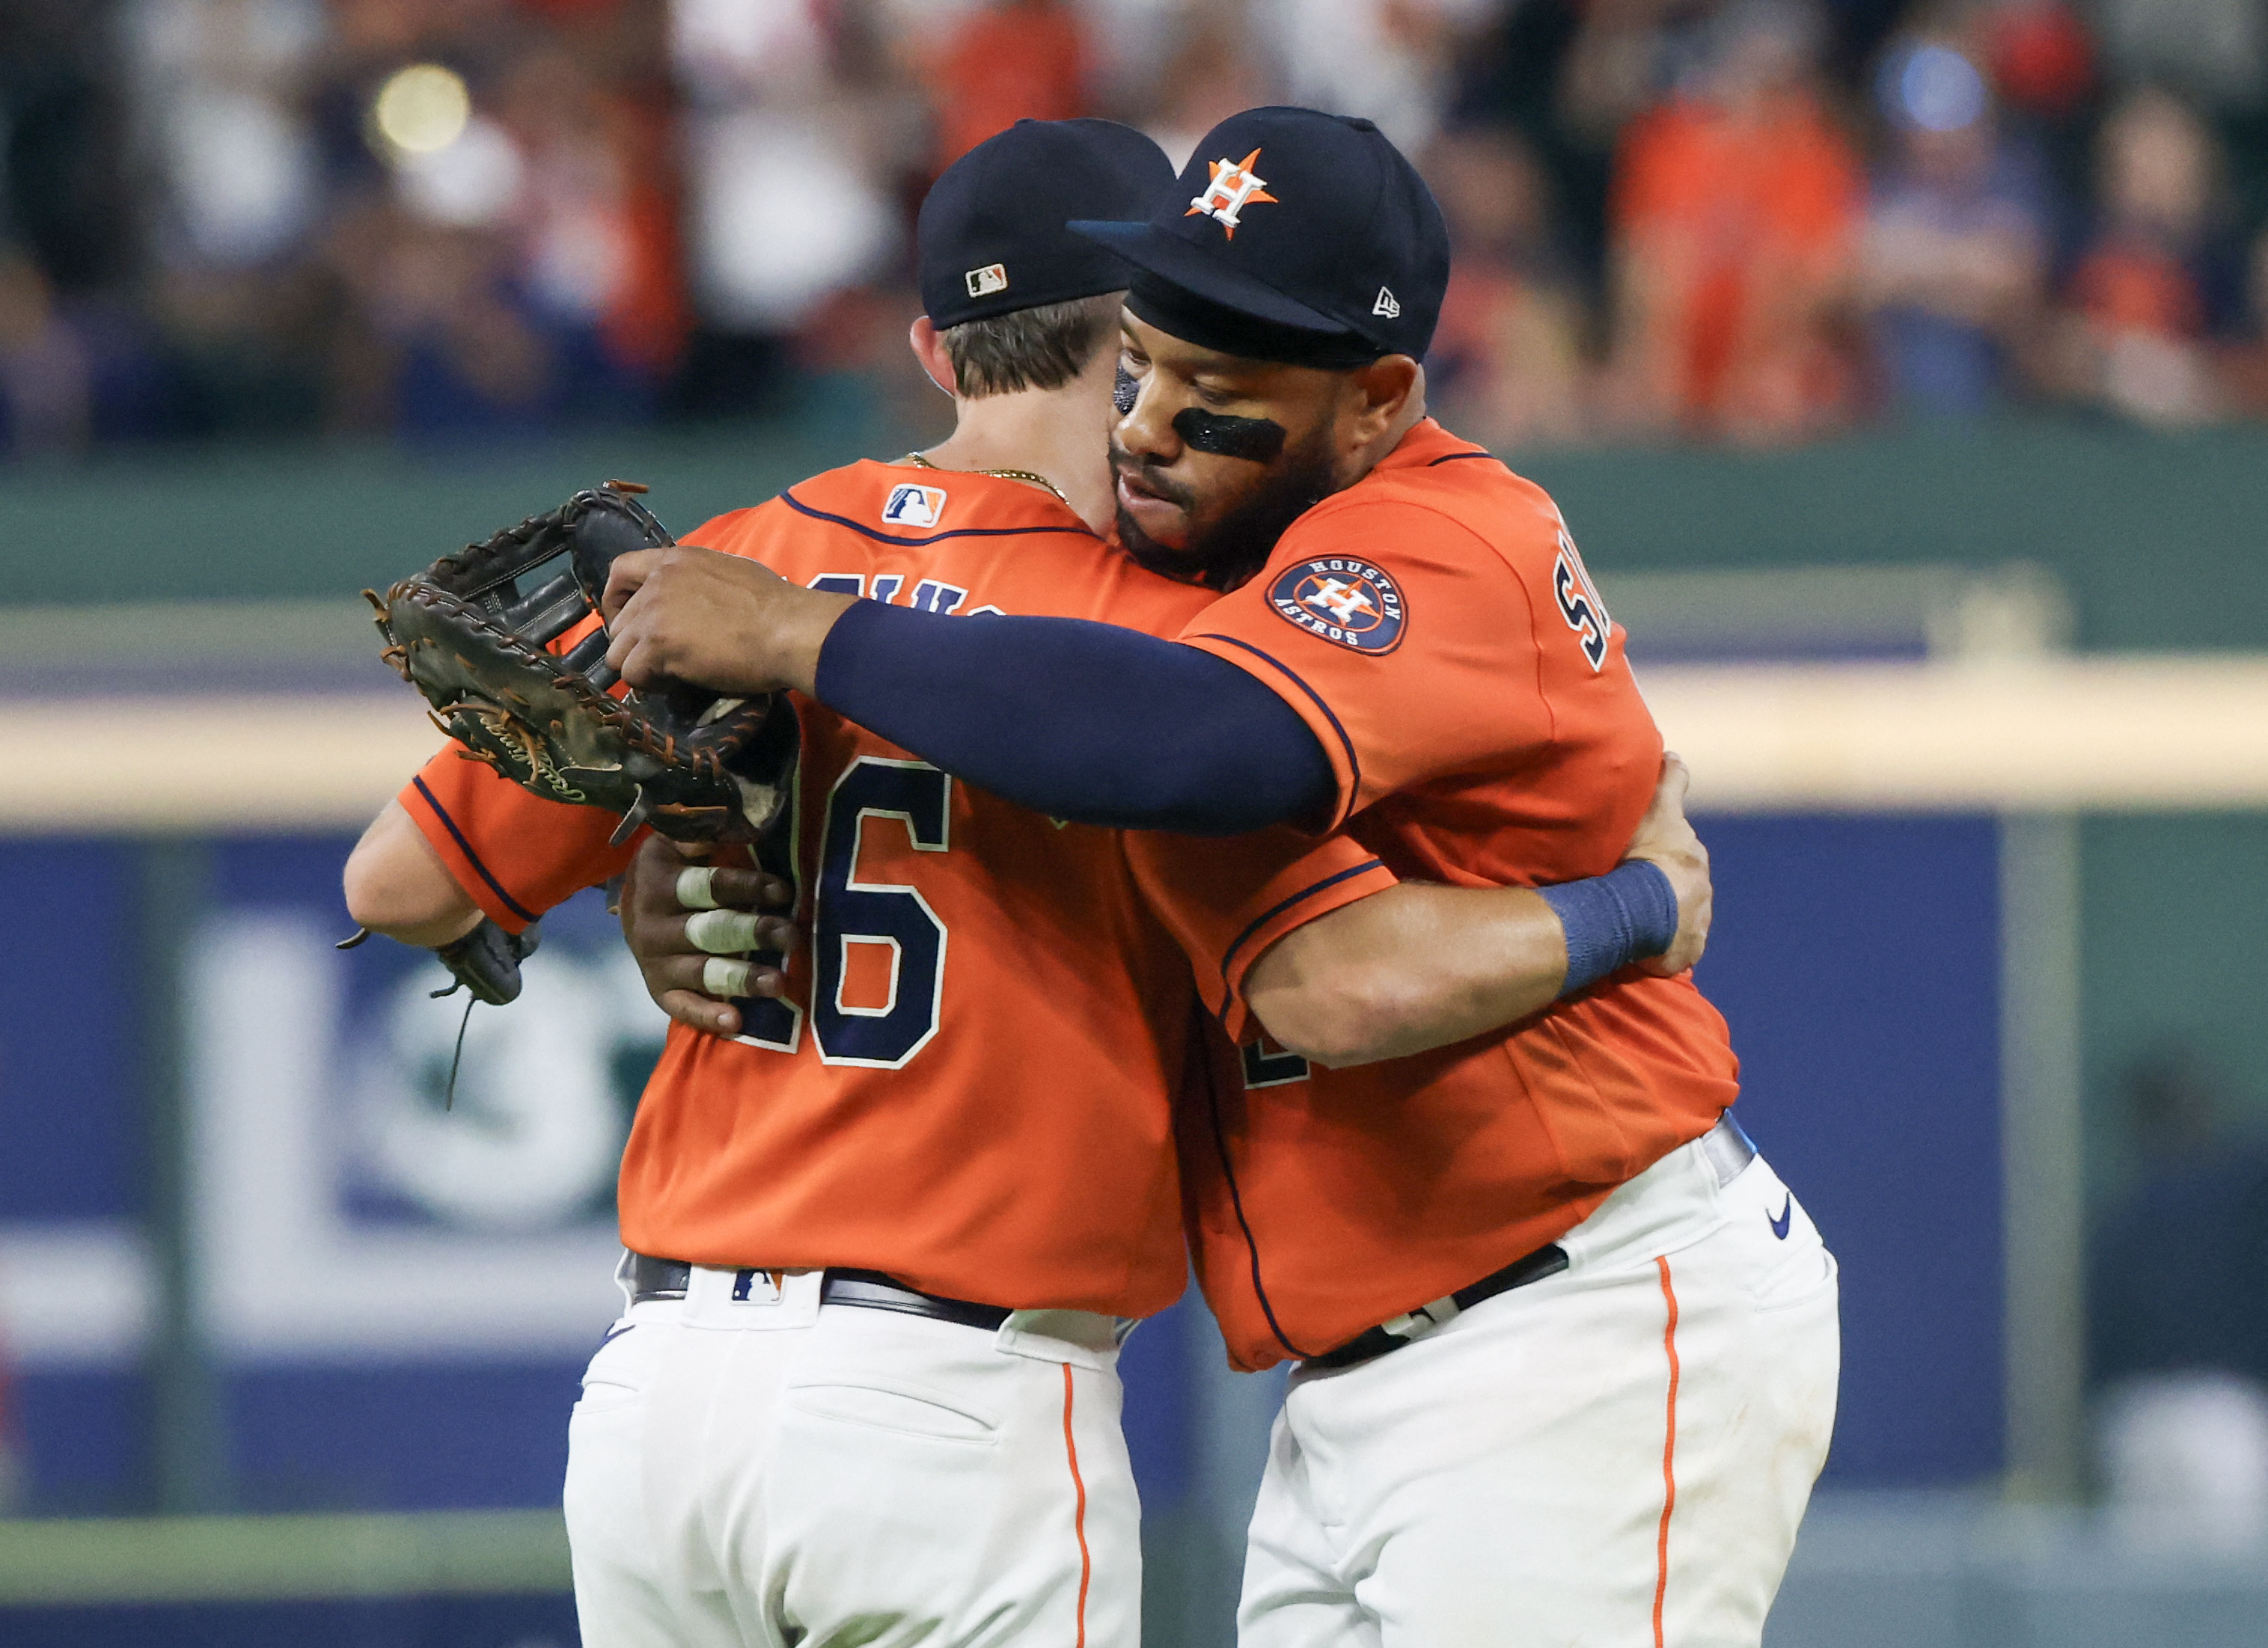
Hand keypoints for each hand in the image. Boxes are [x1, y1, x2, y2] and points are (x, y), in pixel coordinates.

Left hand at [602, 546, 854, 696]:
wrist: (788, 629)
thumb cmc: (774, 604)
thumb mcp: (730, 572)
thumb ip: (698, 582)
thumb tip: (694, 600)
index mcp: (675, 560)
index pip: (620, 569)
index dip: (617, 599)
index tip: (630, 621)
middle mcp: (657, 583)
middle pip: (618, 622)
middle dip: (636, 645)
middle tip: (663, 659)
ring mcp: (654, 614)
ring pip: (618, 652)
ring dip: (640, 667)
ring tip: (669, 675)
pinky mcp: (659, 646)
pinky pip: (633, 673)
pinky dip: (649, 684)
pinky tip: (675, 684)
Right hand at [619, 834, 799, 1036]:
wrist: (631, 908)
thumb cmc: (674, 870)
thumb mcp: (680, 843)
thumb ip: (705, 830)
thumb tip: (740, 808)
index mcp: (661, 882)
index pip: (707, 885)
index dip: (746, 887)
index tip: (784, 890)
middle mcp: (654, 924)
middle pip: (709, 930)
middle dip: (753, 932)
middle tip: (792, 935)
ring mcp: (655, 961)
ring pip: (702, 971)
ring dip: (741, 977)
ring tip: (778, 982)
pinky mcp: (660, 990)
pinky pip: (682, 1007)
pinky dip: (708, 1016)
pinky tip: (736, 1022)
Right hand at [1623, 751, 1711, 976]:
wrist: (1645, 908)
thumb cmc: (1642, 855)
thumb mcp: (1657, 806)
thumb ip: (1670, 780)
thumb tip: (1676, 753)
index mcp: (1690, 852)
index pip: (1683, 843)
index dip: (1668, 844)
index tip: (1654, 848)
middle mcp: (1699, 882)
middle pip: (1683, 879)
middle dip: (1665, 881)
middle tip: (1635, 886)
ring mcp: (1698, 916)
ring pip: (1682, 912)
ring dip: (1665, 914)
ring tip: (1637, 920)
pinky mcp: (1690, 947)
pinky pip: (1678, 946)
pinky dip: (1665, 946)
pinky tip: (1644, 947)